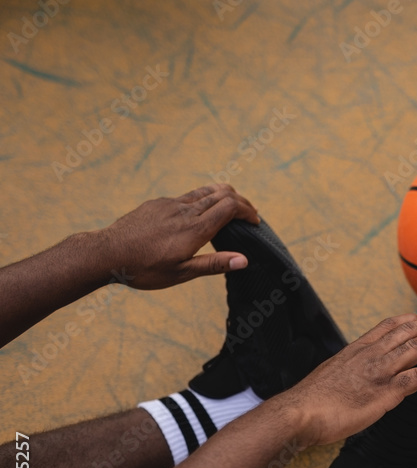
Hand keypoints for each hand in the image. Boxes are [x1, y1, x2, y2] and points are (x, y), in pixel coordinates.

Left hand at [99, 184, 259, 289]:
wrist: (107, 253)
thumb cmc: (144, 269)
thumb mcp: (181, 273)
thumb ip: (214, 264)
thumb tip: (244, 260)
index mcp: (195, 229)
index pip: (230, 207)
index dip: (248, 211)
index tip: (255, 221)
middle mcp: (185, 211)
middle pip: (223, 194)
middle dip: (241, 201)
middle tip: (249, 214)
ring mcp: (171, 204)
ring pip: (205, 191)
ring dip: (224, 196)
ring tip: (232, 206)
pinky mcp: (158, 203)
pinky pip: (187, 195)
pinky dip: (204, 199)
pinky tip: (201, 211)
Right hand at [282, 315, 416, 447]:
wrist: (300, 413)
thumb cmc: (312, 400)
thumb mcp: (333, 372)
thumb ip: (350, 369)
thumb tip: (358, 375)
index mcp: (358, 348)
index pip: (391, 324)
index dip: (414, 321)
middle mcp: (371, 354)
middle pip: (411, 330)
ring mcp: (379, 371)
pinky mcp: (385, 392)